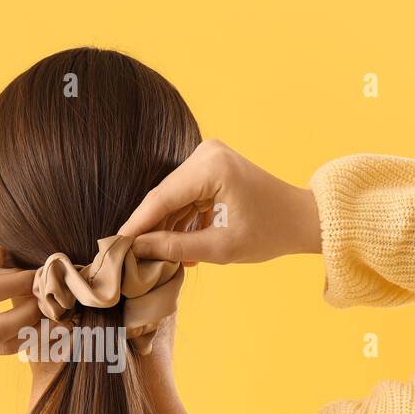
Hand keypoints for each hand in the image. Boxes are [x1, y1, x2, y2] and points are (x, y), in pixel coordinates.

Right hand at [118, 139, 321, 263]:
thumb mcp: (220, 248)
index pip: (161, 199)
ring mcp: (208, 157)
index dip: (136, 225)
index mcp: (211, 167)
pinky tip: (180, 248)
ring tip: (160, 260)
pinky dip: (181, 220)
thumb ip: (176, 248)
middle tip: (131, 258)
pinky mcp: (210, 167)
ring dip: (165, 228)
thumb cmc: (269, 233)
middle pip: (164, 196)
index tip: (115, 246)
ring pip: (172, 198)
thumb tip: (138, 249)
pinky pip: (185, 196)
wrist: (300, 219)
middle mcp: (206, 153)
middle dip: (149, 228)